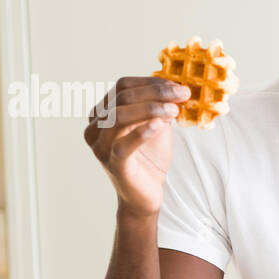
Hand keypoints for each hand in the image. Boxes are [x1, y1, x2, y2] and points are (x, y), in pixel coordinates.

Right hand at [84, 77, 189, 217]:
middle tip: (182, 94)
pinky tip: (160, 125)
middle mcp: (95, 127)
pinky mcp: (112, 164)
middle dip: (155, 93)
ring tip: (174, 110)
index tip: (177, 85)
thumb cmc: (150, 158)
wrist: (146, 195)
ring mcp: (101, 146)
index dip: (151, 83)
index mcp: (103, 113)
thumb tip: (177, 87)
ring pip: (119, 117)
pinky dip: (141, 132)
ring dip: (150, 109)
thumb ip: (162, 107)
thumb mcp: (158, 126)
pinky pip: (123, 145)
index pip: (123, 87)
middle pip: (122, 98)